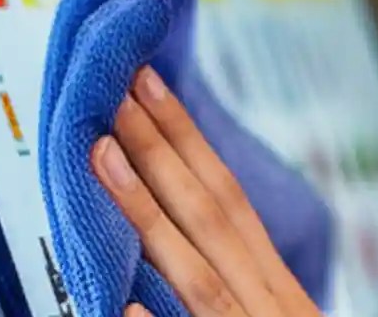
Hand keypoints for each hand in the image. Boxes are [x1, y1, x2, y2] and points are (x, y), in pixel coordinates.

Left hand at [93, 67, 324, 316]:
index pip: (226, 197)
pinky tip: (125, 307)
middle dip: (157, 153)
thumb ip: (232, 270)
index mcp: (276, 284)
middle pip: (209, 217)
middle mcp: (268, 304)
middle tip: (114, 95)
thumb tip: (179, 203)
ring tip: (101, 157)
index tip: (144, 83)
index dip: (185, 138)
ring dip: (145, 214)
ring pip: (196, 278)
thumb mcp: (275, 311)